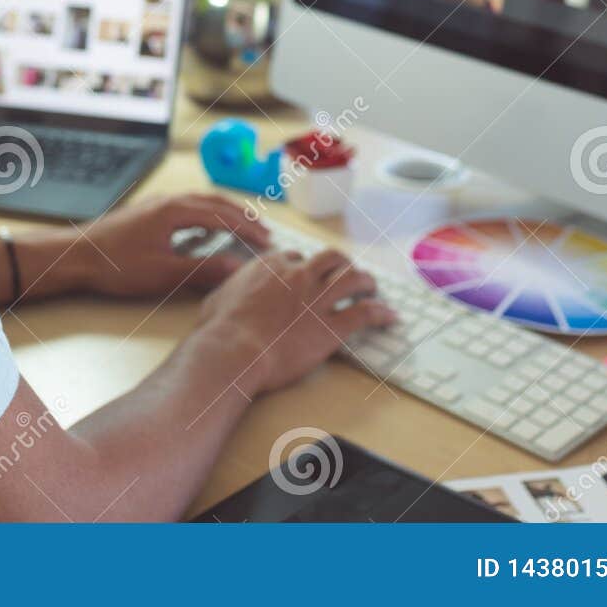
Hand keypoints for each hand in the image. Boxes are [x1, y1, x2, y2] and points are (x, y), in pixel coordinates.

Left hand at [75, 193, 269, 298]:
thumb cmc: (115, 266)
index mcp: (175, 211)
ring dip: (225, 211)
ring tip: (244, 225)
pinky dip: (207, 212)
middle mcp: (168, 200)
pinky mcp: (147, 211)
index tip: (268, 241)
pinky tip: (206, 227)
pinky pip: (187, 205)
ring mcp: (156, 203)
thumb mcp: (164, 273)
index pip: (223, 216)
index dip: (249, 229)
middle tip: (265, 230)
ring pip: (201, 201)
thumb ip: (203, 270)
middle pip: (215, 202)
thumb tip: (238, 269)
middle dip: (243, 216)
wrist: (74, 256)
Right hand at [194, 248, 396, 396]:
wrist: (233, 350)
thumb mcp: (218, 297)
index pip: (296, 256)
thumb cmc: (220, 329)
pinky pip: (365, 313)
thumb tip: (226, 292)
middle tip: (347, 272)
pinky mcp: (331, 326)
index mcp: (271, 265)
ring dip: (367, 281)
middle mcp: (298, 275)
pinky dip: (380, 313)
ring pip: (353, 279)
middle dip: (341, 264)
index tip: (307, 274)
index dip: (304, 265)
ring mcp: (317, 299)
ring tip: (372, 287)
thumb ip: (230, 288)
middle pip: (331, 258)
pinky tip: (389, 316)